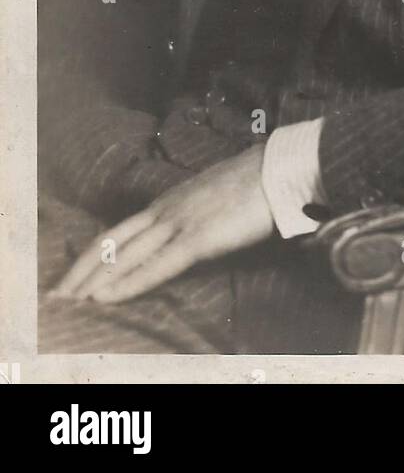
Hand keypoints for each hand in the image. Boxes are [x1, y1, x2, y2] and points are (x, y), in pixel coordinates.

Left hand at [50, 142, 273, 303]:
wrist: (278, 171)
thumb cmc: (253, 185)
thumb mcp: (210, 199)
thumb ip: (191, 216)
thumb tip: (183, 235)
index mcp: (169, 201)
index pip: (119, 231)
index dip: (93, 255)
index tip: (73, 277)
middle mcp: (166, 210)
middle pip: (112, 242)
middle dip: (81, 271)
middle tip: (56, 296)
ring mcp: (180, 222)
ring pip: (125, 255)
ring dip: (94, 281)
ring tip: (70, 302)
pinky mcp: (198, 237)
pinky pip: (156, 266)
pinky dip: (128, 283)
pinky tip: (108, 297)